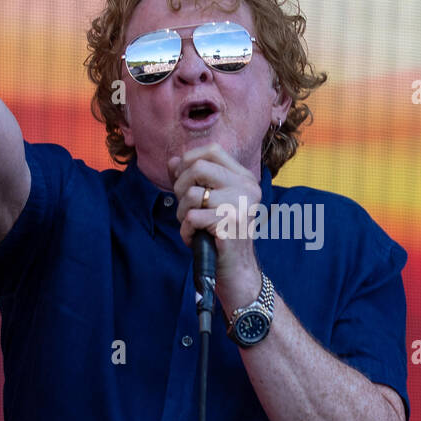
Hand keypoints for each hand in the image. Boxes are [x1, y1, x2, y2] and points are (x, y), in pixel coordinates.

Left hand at [169, 144, 263, 312]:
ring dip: (182, 213)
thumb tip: (173, 161)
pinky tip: (194, 238)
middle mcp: (247, 188)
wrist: (236, 270)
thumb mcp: (207, 201)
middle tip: (184, 206)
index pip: (212, 151)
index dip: (189, 161)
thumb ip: (192, 179)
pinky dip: (186, 231)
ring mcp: (241, 206)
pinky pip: (192, 218)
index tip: (183, 181)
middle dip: (180, 187)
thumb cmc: (219, 233)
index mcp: (244, 178)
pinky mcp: (231, 225)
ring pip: (192, 194)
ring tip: (191, 225)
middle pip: (199, 167)